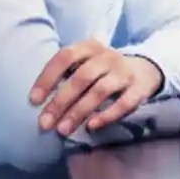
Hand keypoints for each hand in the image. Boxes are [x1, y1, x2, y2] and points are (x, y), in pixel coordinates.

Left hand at [30, 38, 163, 135]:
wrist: (145, 68)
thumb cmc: (103, 70)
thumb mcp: (85, 64)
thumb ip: (66, 76)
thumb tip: (40, 105)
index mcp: (90, 47)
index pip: (65, 57)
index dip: (48, 78)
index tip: (34, 100)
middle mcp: (108, 56)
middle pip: (81, 77)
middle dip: (60, 102)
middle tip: (45, 124)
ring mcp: (125, 72)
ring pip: (100, 91)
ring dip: (79, 112)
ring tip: (63, 130)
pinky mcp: (139, 88)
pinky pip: (123, 103)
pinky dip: (107, 115)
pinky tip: (91, 127)